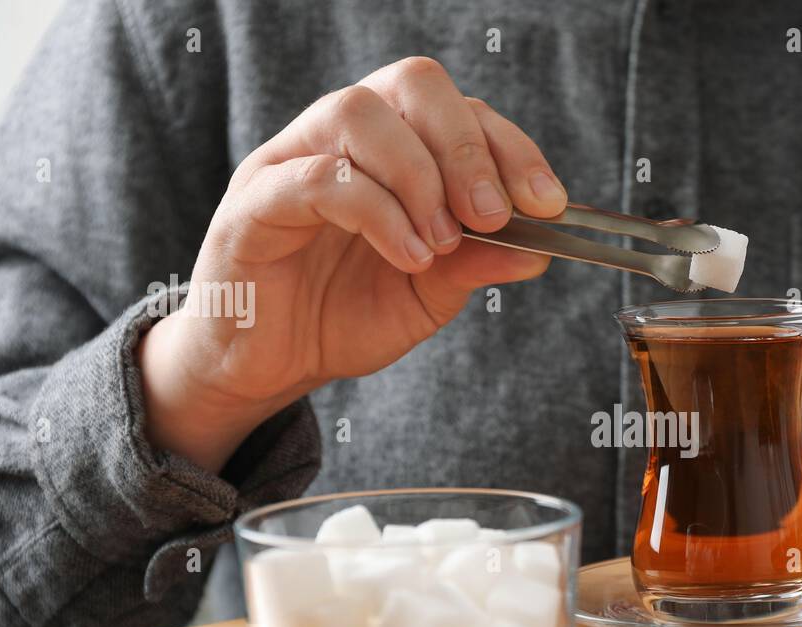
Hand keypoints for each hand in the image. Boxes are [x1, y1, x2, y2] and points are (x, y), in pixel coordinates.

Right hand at [138, 57, 567, 471]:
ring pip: (359, 113)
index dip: (509, 146)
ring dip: (419, 176)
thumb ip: (477, 264)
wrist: (268, 368)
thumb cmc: (341, 317)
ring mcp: (291, 160)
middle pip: (411, 84)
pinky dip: (377, 212)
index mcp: (390, 150)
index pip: (457, 109)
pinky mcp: (254, 202)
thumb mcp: (428, 296)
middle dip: (467, 147)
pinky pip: (316, 177)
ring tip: (442, 242)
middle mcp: (341, 139)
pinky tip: (408, 256)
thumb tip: (542, 250)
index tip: (547, 201)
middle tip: (493, 215)